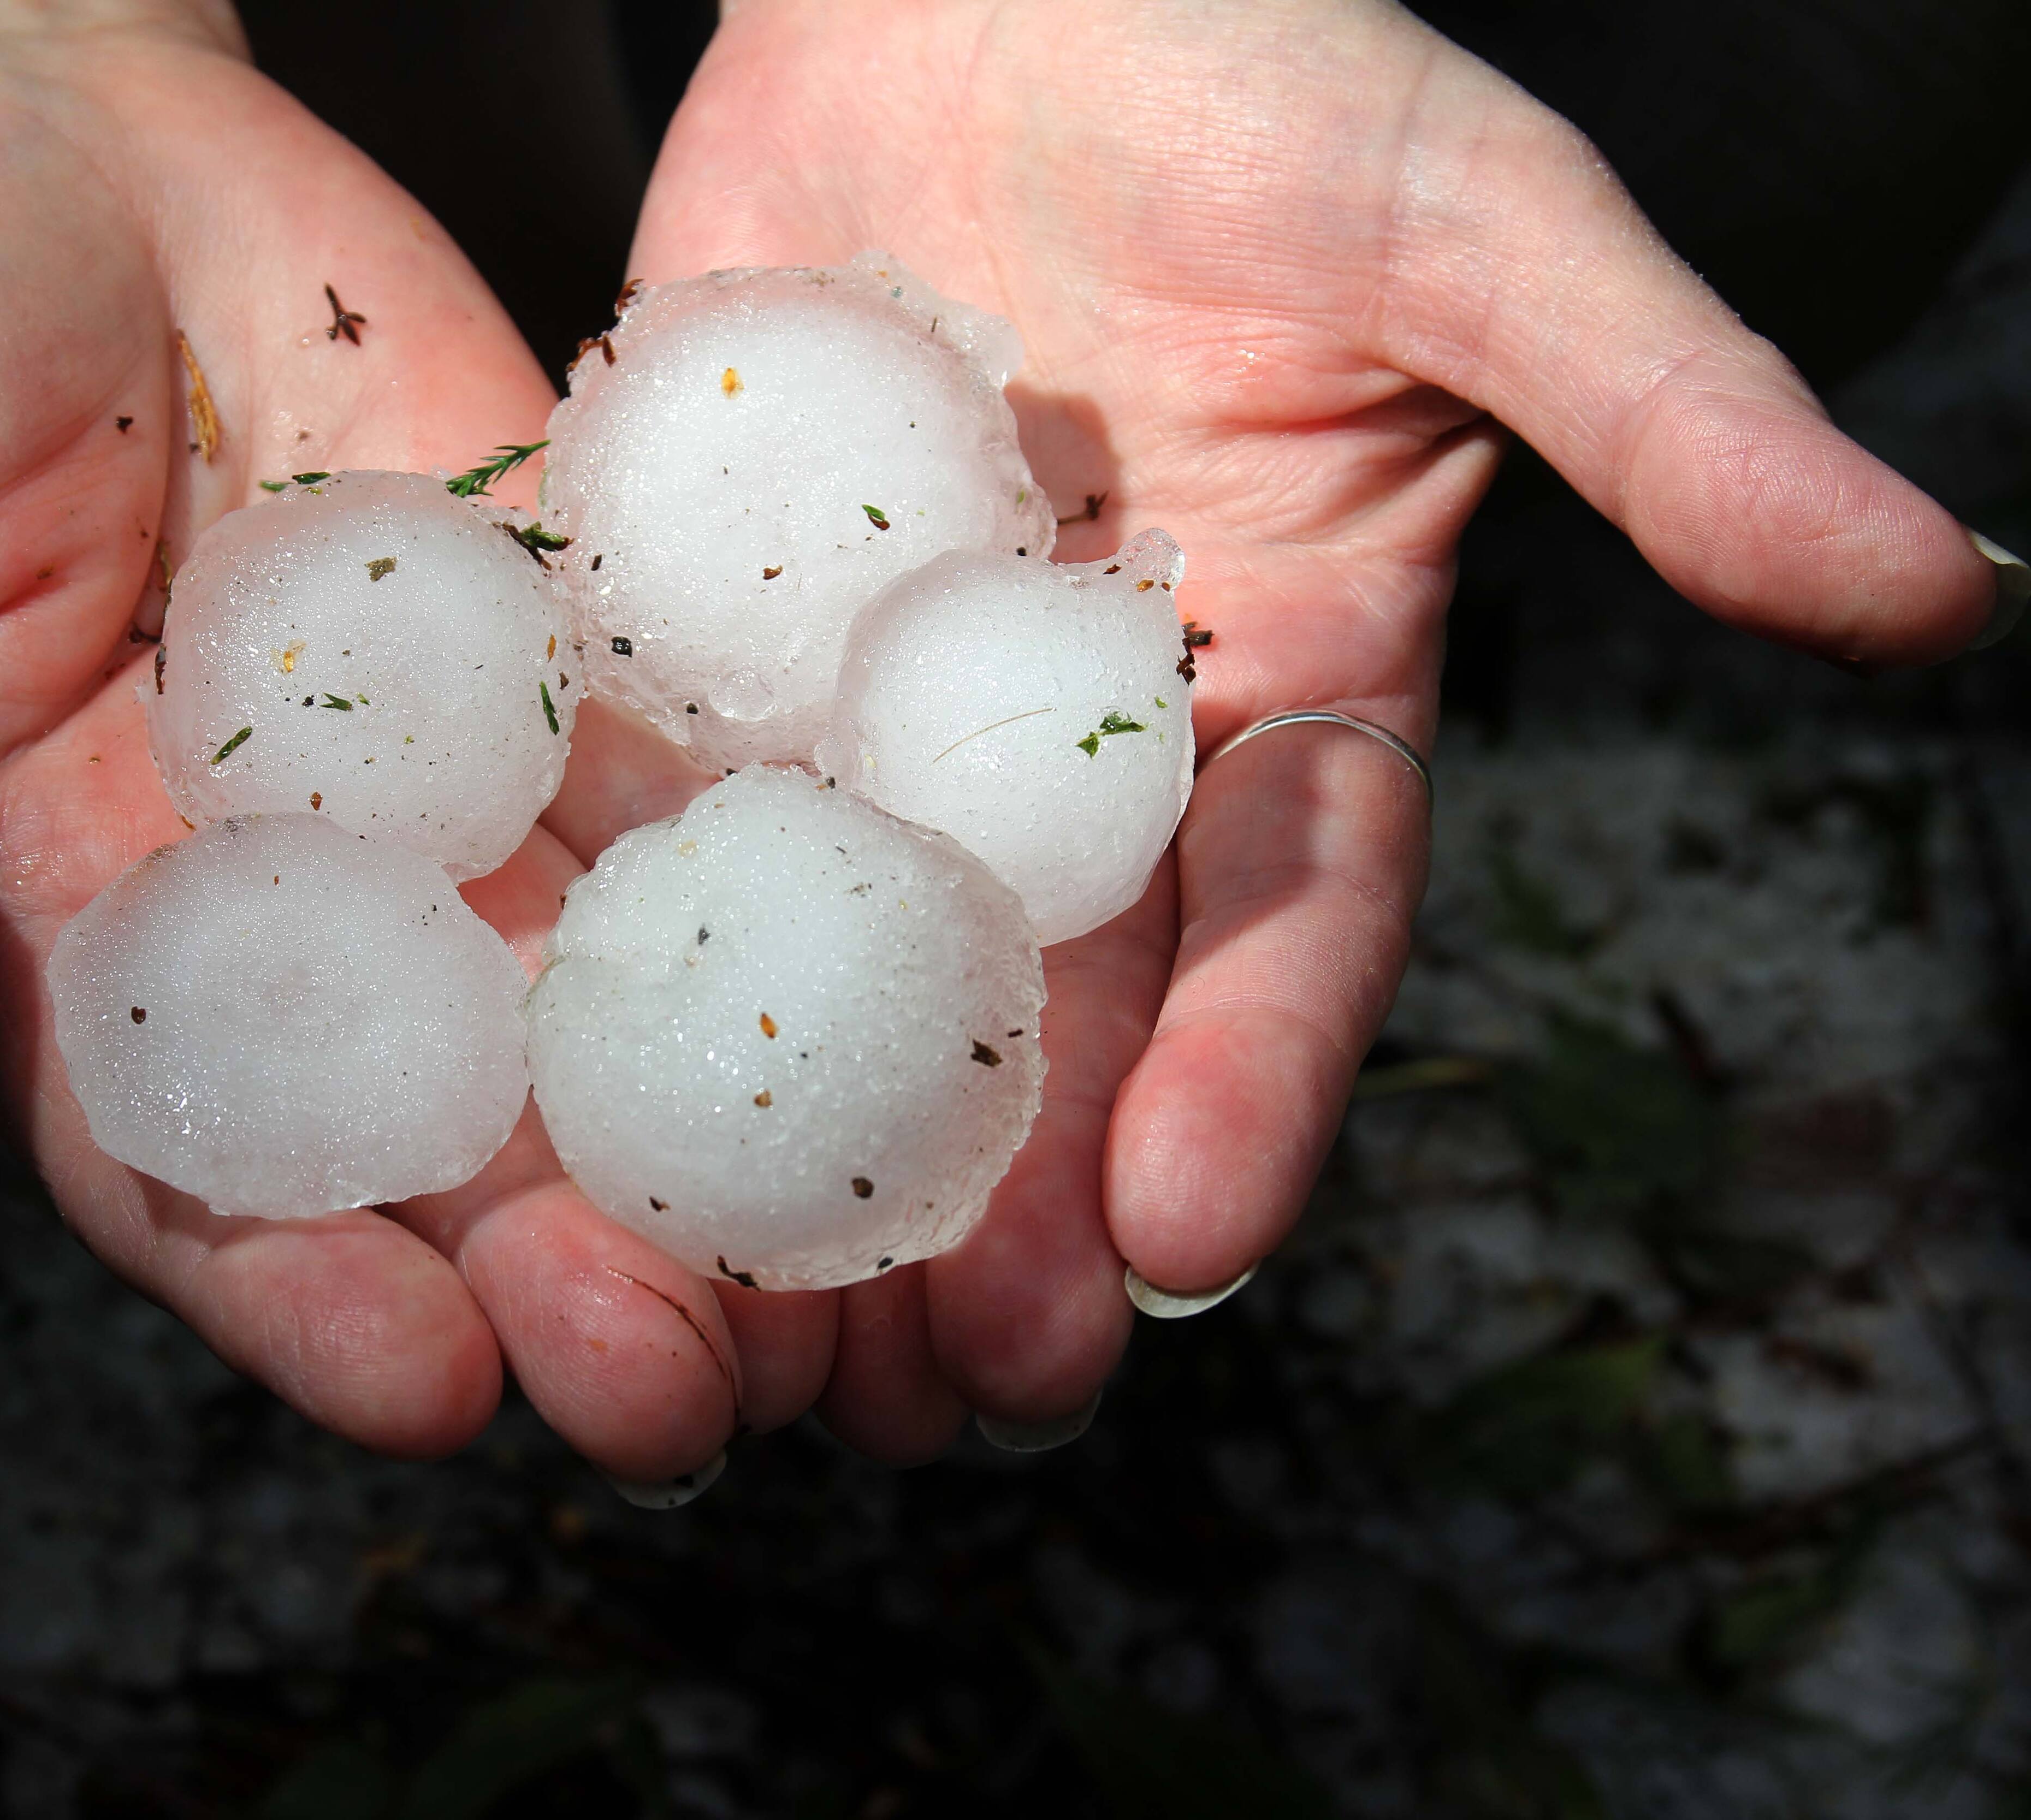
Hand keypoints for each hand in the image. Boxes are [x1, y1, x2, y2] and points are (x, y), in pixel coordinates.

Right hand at [0, 0, 771, 1479]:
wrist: (39, 118)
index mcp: (83, 923)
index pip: (194, 1162)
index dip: (301, 1292)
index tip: (429, 1396)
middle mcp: (295, 897)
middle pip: (437, 1131)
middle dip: (559, 1277)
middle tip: (694, 1406)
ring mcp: (451, 781)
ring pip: (601, 996)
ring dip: (722, 1140)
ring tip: (844, 1277)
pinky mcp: (573, 650)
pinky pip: (697, 774)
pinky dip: (805, 874)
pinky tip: (923, 975)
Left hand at [605, 0, 2001, 1460]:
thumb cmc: (1257, 51)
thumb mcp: (1471, 224)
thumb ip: (1669, 415)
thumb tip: (1945, 590)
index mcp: (1271, 697)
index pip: (1282, 931)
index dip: (1251, 1088)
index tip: (1187, 1241)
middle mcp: (1067, 751)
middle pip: (1054, 1017)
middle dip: (1010, 1210)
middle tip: (951, 1395)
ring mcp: (873, 714)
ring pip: (844, 973)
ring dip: (802, 1162)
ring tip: (750, 1351)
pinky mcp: (703, 646)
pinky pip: (656, 814)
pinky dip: (611, 954)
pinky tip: (558, 1107)